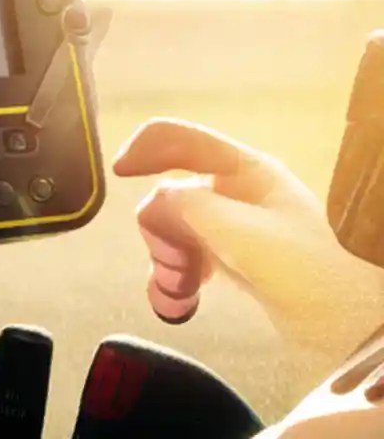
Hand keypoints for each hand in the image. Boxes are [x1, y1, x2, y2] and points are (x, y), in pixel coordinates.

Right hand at [114, 118, 383, 356]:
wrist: (349, 329)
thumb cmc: (309, 271)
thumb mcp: (244, 233)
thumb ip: (191, 207)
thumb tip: (154, 201)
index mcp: (246, 171)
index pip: (184, 140)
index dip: (148, 146)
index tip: (120, 172)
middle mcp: (234, 193)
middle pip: (168, 193)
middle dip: (160, 229)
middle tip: (176, 262)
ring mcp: (229, 228)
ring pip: (170, 231)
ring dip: (166, 260)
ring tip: (183, 288)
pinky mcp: (227, 262)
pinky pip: (181, 260)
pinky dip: (173, 279)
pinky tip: (181, 300)